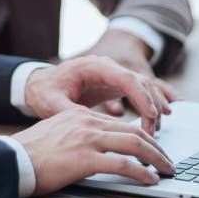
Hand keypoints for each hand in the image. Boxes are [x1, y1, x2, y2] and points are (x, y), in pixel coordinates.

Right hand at [13, 106, 175, 195]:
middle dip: (155, 147)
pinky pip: (123, 164)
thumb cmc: (30, 152)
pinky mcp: (85, 159)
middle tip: (167, 161)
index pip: (119, 123)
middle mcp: (86, 123)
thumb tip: (96, 146)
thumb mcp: (56, 133)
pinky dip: (141, 172)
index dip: (141, 136)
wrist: (12, 160)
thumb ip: (77, 133)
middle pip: (132, 131)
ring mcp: (86, 139)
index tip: (152, 149)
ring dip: (156, 158)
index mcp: (80, 116)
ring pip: (133, 144)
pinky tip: (149, 179)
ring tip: (167, 170)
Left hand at [24, 55, 164, 134]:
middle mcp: (107, 67)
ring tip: (155, 130)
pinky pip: (139, 92)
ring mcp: (113, 75)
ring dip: (153, 106)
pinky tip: (157, 121)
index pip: (124, 77)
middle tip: (153, 130)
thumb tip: (88, 125)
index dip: (140, 96)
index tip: (151, 114)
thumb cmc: (45, 91)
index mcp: (92, 67)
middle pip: (139, 81)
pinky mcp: (115, 85)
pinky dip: (149, 105)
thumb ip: (68, 111)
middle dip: (151, 105)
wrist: (41, 84)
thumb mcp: (51, 103)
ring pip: (143, 86)